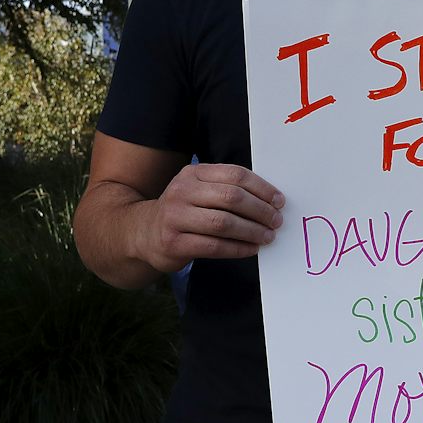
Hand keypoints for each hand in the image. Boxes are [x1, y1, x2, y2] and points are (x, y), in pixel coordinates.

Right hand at [136, 163, 283, 272]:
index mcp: (193, 173)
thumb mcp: (198, 190)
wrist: (143, 233)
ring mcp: (175, 217)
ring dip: (252, 231)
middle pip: (232, 198)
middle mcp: (182, 191)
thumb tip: (270, 200)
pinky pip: (214, 246)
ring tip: (268, 237)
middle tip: (276, 221)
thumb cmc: (183, 211)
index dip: (262, 188)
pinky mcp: (174, 243)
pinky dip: (238, 249)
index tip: (279, 201)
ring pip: (224, 223)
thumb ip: (226, 189)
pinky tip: (251, 249)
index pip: (235, 175)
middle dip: (260, 211)